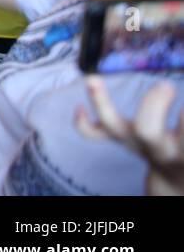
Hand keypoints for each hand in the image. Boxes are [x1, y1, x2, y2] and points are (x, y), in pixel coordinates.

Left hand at [77, 77, 183, 196]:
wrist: (175, 172)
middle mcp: (158, 147)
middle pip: (148, 131)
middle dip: (153, 105)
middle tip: (167, 86)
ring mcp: (133, 143)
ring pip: (113, 126)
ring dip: (100, 102)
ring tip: (93, 79)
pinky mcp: (118, 138)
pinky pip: (94, 134)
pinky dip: (83, 123)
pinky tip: (79, 107)